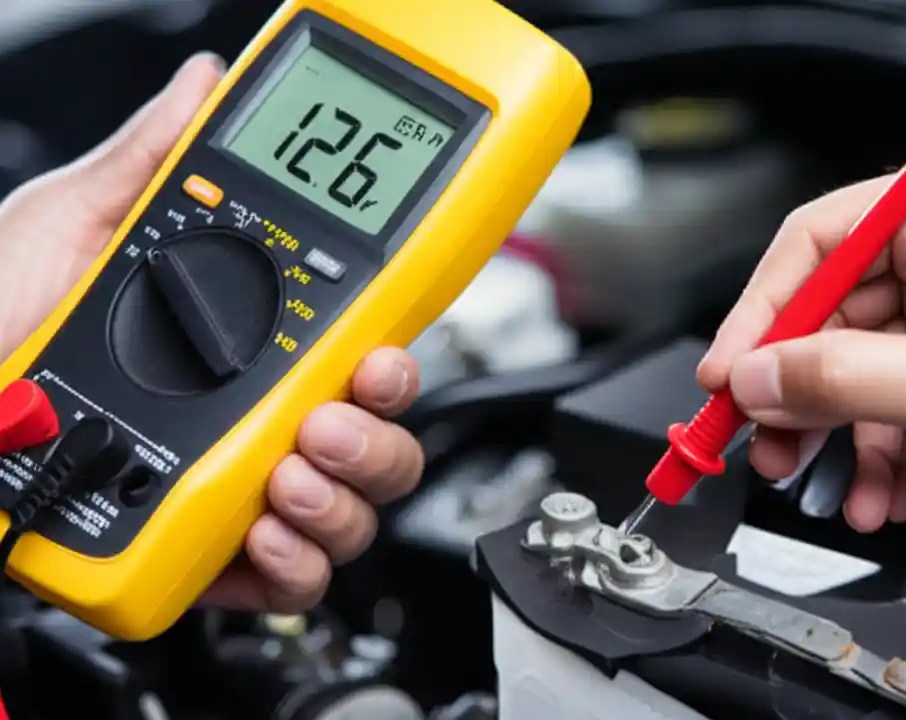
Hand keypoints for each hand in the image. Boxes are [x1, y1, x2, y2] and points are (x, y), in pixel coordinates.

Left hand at [0, 54, 424, 610]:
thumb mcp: (66, 231)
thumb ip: (148, 161)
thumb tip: (203, 86)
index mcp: (241, 343)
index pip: (356, 350)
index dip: (391, 355)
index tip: (380, 350)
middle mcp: (254, 419)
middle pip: (379, 435)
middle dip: (380, 431)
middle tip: (330, 414)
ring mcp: (237, 489)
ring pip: (355, 508)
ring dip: (345, 494)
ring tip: (289, 473)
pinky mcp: (210, 560)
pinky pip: (295, 580)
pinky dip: (297, 563)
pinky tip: (260, 529)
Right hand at [699, 153, 905, 538]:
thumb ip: (838, 379)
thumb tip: (754, 378)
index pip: (816, 242)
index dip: (761, 312)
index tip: (727, 372)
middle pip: (836, 311)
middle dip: (800, 391)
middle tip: (764, 442)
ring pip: (867, 364)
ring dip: (844, 433)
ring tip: (830, 486)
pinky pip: (903, 393)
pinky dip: (886, 445)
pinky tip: (883, 489)